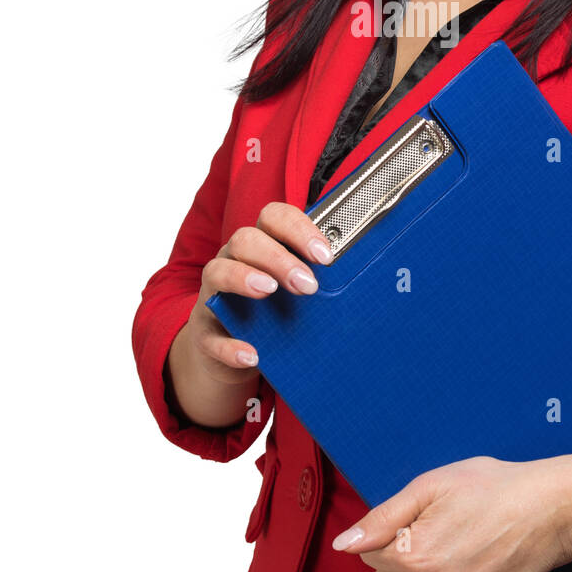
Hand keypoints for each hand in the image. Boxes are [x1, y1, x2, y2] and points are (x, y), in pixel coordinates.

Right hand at [170, 202, 330, 393]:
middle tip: (307, 284)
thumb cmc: (274, 311)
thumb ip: (318, 280)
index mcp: (261, 245)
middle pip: (246, 239)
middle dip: (278, 257)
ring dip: (243, 278)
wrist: (235, 352)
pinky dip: (229, 345)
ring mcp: (215, 295)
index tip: (324, 255)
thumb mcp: (295, 291)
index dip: (298, 229)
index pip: (274, 217)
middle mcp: (233, 261)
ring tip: (269, 292)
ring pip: (217, 271)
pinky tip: (251, 354)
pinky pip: (209, 335)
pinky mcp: (204, 332)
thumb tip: (366, 284)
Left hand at [331, 456, 571, 571]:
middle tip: (435, 529)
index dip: (390, 530)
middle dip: (399, 556)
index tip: (418, 517)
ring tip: (450, 549)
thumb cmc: (491, 488)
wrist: (548, 509)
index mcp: (414, 555)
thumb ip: (382, 518)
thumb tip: (345, 544)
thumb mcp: (430, 486)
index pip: (369, 553)